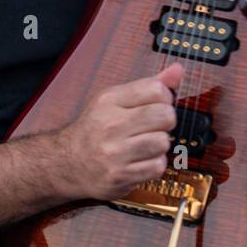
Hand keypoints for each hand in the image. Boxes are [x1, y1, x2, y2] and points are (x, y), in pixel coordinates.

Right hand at [58, 63, 183, 200]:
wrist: (68, 163)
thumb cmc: (97, 128)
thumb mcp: (116, 99)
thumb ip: (149, 85)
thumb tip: (178, 69)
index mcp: (109, 100)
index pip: (157, 90)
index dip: (166, 97)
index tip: (157, 104)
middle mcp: (110, 125)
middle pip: (165, 115)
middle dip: (166, 121)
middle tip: (154, 126)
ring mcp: (114, 153)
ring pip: (163, 142)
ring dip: (160, 144)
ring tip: (146, 144)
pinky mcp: (120, 176)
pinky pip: (157, 167)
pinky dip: (154, 164)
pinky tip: (141, 160)